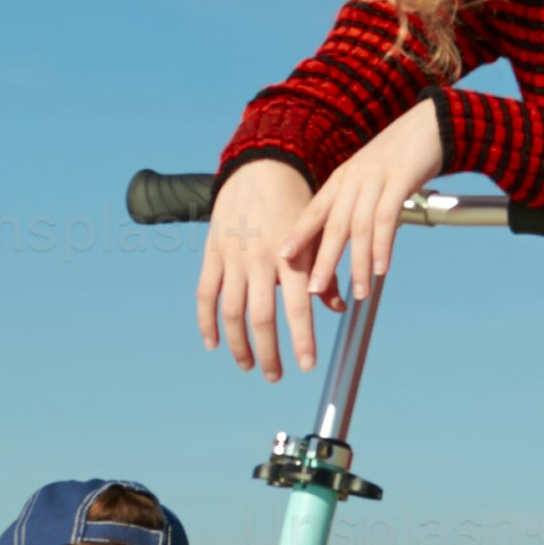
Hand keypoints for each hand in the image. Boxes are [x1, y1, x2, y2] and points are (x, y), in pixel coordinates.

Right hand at [192, 157, 327, 376]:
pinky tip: (214, 344)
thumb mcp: (316, 236)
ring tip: (248, 365)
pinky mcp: (213, 254)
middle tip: (276, 376)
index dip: (302, 340)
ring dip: (240, 344)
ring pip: (232, 312)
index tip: (307, 367)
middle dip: (269, 353)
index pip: (299, 307)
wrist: (259, 169)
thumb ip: (325, 273)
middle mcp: (261, 259)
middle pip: (262, 317)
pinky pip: (205, 294)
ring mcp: (233, 257)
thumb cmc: (294, 205)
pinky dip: (206, 322)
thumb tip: (338, 309)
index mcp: (291, 256)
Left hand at [296, 96, 447, 320]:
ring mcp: (376, 178)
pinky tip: (382, 268)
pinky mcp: (401, 179)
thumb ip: (358, 204)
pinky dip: (383, 246)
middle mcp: (354, 179)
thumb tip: (353, 239)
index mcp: (342, 179)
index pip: (314, 211)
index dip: (298, 235)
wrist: (430, 123)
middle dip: (323, 260)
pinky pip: (387, 217)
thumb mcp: (371, 177)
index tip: (282, 258)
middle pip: (333, 225)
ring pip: (360, 227)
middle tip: (313, 290)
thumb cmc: (401, 155)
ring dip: (359, 263)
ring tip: (359, 292)